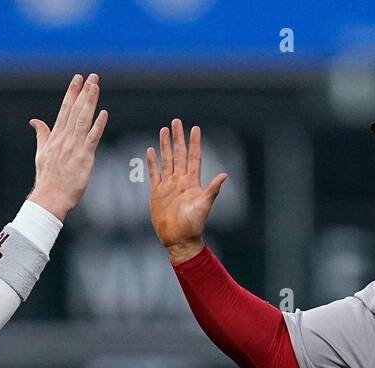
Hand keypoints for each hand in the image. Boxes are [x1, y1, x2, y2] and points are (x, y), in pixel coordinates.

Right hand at [26, 73, 107, 220]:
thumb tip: (34, 121)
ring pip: (83, 120)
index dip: (72, 93)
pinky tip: (103, 113)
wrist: (49, 198)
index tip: (78, 79)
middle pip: (75, 111)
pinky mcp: (84, 158)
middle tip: (92, 77)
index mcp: (55, 137)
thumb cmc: (47, 179)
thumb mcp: (41, 153)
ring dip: (90, 102)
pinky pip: (92, 139)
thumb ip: (42, 135)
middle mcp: (64, 139)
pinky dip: (98, 125)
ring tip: (96, 87)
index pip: (65, 110)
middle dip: (84, 92)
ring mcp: (74, 148)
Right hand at [147, 117, 228, 264]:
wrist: (178, 239)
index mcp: (192, 182)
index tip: (195, 128)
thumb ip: (212, 190)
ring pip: (167, 160)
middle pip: (179, 154)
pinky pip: (154, 174)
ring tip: (163, 131)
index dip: (194, 143)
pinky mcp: (158, 193)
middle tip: (176, 122)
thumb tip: (224, 175)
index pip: (193, 157)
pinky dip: (153, 163)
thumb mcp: (204, 206)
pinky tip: (151, 151)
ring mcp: (168, 186)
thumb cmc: (193, 225)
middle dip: (178, 138)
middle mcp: (180, 181)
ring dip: (165, 146)